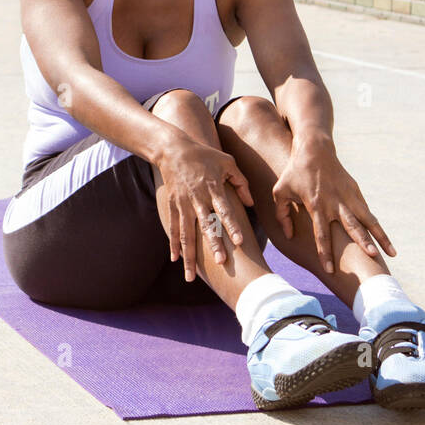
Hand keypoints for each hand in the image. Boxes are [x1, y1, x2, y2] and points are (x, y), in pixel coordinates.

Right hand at [154, 135, 253, 281]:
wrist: (173, 149)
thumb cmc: (205, 155)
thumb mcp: (227, 162)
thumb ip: (241, 182)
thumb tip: (251, 203)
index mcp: (213, 188)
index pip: (225, 210)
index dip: (232, 225)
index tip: (240, 241)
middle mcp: (197, 198)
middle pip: (206, 225)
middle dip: (213, 244)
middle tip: (221, 262)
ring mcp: (183, 204)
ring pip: (186, 234)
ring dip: (190, 255)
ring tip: (191, 275)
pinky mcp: (173, 205)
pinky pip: (173, 228)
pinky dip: (174, 244)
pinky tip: (176, 260)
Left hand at [271, 138, 395, 273]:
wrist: (315, 149)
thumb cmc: (294, 173)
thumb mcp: (280, 192)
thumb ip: (282, 215)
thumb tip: (289, 235)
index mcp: (316, 205)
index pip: (321, 234)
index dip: (325, 252)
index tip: (330, 270)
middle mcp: (335, 202)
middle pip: (351, 226)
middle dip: (362, 242)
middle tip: (372, 257)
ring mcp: (348, 196)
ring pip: (367, 219)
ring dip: (380, 236)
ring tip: (392, 254)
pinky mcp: (355, 191)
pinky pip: (367, 212)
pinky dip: (376, 226)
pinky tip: (385, 241)